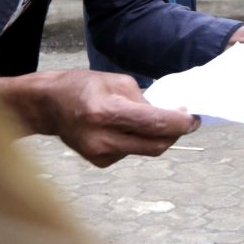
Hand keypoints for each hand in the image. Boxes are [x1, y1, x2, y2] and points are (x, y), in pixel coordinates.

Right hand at [33, 70, 199, 167]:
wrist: (49, 106)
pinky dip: (137, 141)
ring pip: (145, 150)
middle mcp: (102, 138)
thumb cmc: (83, 86)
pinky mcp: (100, 162)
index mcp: (106, 111)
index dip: (179, 123)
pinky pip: (131, 153)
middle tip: (186, 121)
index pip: (153, 123)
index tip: (194, 119)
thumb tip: (169, 113)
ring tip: (149, 119)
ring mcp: (100, 154)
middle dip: (175, 134)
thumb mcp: (116, 81)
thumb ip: (144, 99)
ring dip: (156, 136)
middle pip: (155, 145)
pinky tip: (125, 128)